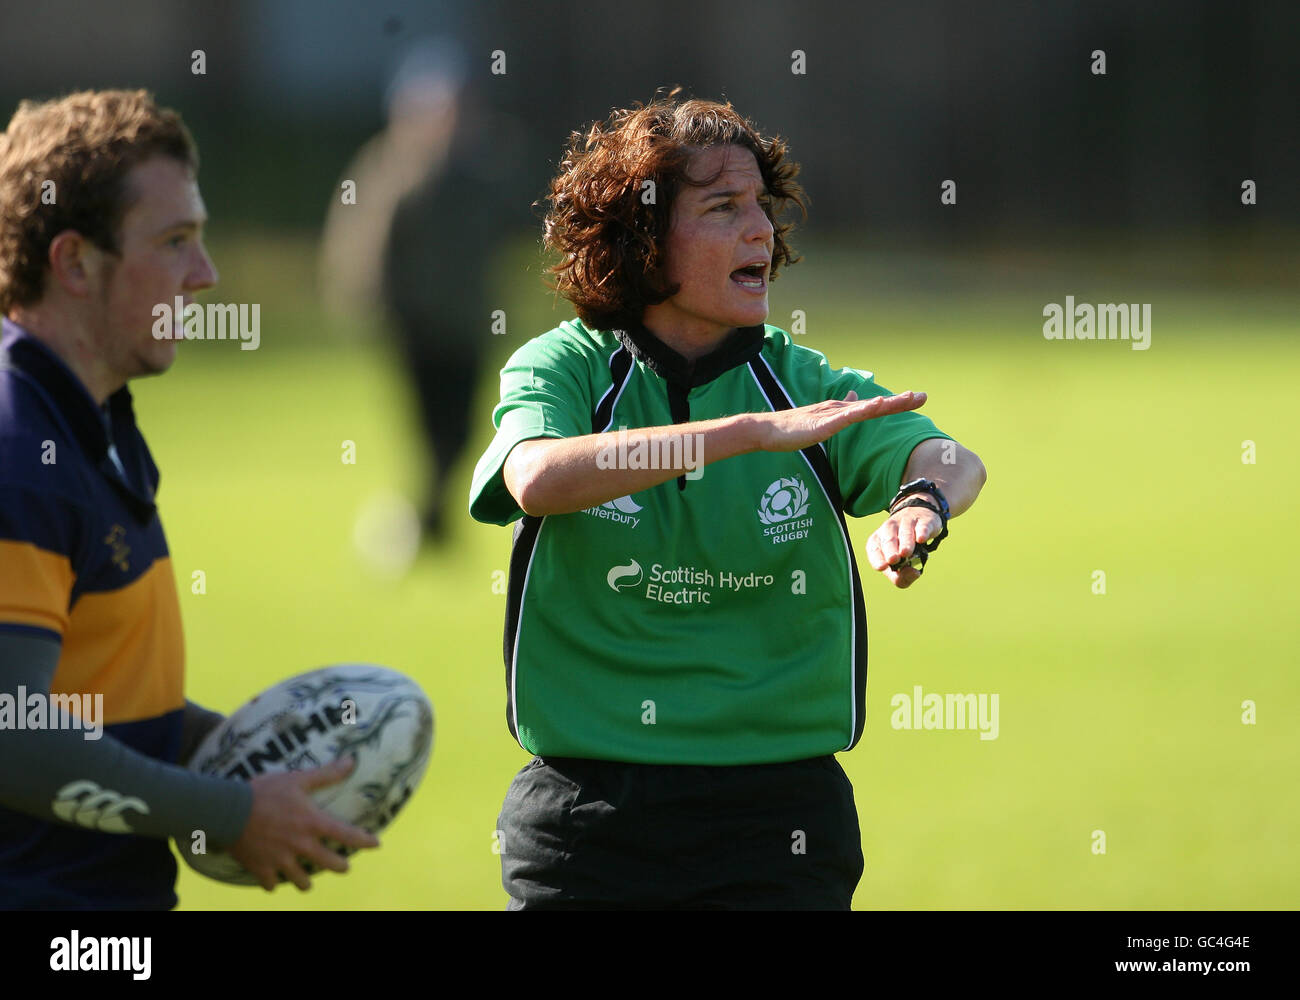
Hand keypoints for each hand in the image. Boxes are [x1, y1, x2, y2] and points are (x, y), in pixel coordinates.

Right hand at [227, 756, 380, 890]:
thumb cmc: (265, 791)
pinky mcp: (261, 869)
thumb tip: (352, 760)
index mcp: (312, 823)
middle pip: (329, 864)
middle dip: (340, 867)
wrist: (228, 810)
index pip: (347, 835)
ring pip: (302, 882)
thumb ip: (326, 773)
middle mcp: (301, 845)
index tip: (376, 844)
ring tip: (308, 879)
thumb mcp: (297, 779)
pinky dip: (274, 883)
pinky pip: (272, 884)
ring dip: (307, 881)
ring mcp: (281, 860)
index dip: (365, 841)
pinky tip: (275, 879)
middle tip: (344, 866)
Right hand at [752, 390, 926, 452]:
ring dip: (888, 403)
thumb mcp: (820, 420)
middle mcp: (840, 409)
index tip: (917, 398)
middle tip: (924, 396)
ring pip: (866, 409)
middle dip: (901, 401)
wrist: (766, 430)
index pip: (873, 407)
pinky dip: (864, 410)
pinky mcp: (823, 423)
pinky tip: (877, 405)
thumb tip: (856, 398)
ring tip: (908, 398)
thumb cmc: (790, 428)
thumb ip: (839, 411)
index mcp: (841, 412)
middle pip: (876, 405)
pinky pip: (847, 417)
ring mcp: (832, 415)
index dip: (896, 403)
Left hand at [866, 504, 942, 588]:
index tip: (882, 567)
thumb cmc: (906, 546)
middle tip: (893, 559)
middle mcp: (890, 529)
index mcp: (879, 540)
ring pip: (904, 532)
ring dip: (905, 542)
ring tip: (905, 553)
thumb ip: (902, 577)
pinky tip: (921, 539)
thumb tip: (914, 573)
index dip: (877, 558)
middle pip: (888, 539)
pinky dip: (922, 531)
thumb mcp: (900, 564)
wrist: (922, 517)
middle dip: (890, 549)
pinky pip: (922, 526)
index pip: (874, 549)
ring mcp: (907, 523)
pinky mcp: (924, 521)